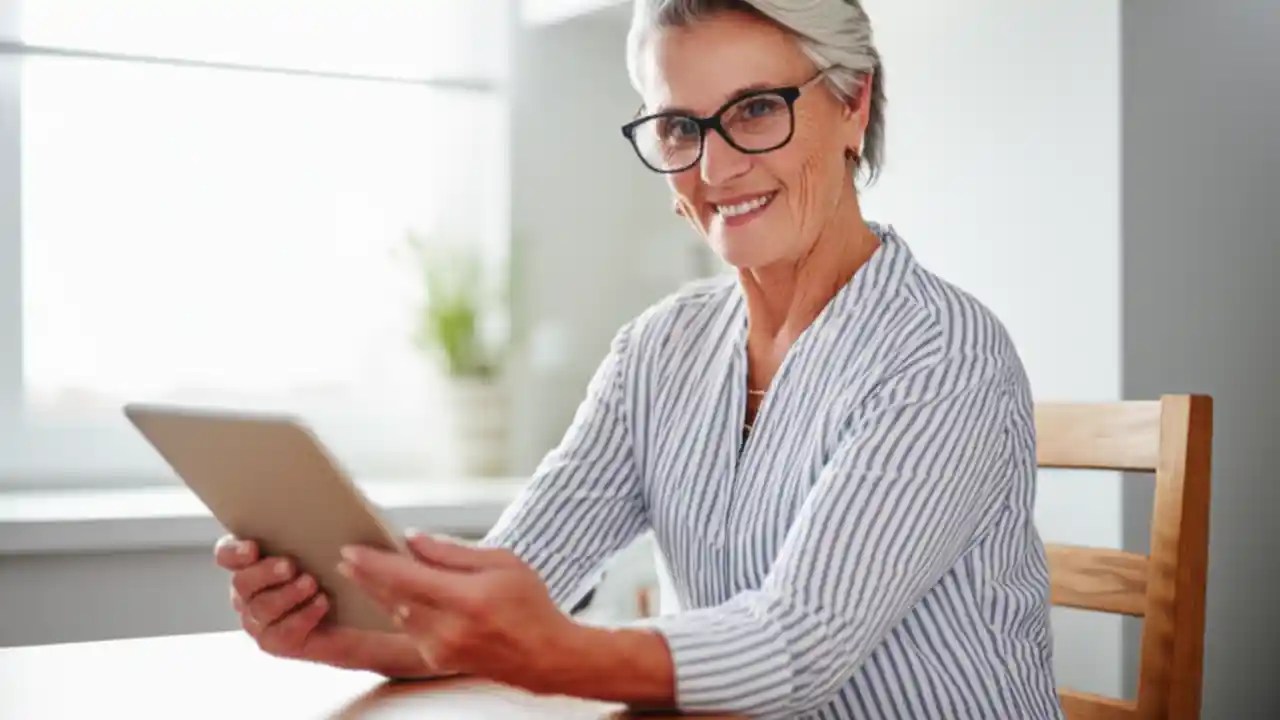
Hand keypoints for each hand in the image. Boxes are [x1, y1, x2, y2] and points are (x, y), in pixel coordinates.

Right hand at [213, 535, 431, 677]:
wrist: (372, 612)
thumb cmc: (354, 569)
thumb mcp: (350, 539)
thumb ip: (341, 525)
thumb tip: (343, 518)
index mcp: (258, 559)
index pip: (228, 554)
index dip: (233, 551)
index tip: (252, 547)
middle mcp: (252, 590)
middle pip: (241, 583)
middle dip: (263, 573)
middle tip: (289, 565)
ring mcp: (262, 618)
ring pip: (259, 609)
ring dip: (284, 595)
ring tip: (311, 583)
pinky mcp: (278, 642)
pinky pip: (279, 634)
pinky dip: (300, 617)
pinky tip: (321, 604)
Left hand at [337, 533, 577, 692]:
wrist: (545, 656)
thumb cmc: (530, 605)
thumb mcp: (503, 563)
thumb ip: (454, 552)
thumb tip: (414, 541)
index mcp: (467, 599)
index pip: (407, 577)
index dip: (374, 564)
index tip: (350, 551)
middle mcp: (449, 628)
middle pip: (392, 597)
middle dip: (365, 576)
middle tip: (345, 558)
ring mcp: (441, 648)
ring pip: (396, 614)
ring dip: (379, 592)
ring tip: (364, 571)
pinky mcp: (436, 660)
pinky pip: (408, 629)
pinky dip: (398, 609)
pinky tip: (393, 596)